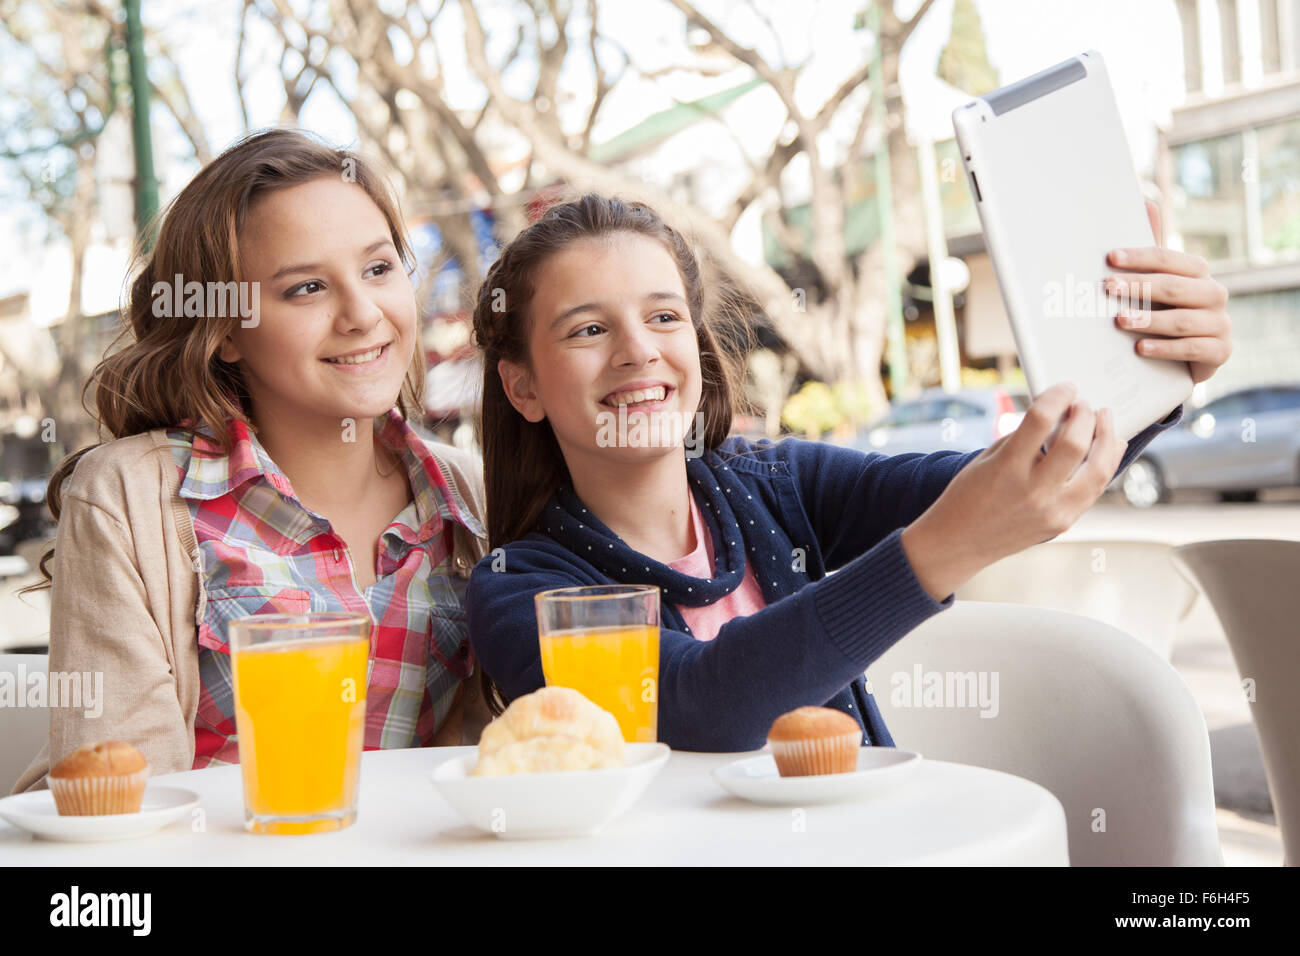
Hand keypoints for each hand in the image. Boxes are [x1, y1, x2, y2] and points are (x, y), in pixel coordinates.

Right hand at [900, 383, 1125, 600]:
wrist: (959, 542)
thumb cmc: (968, 496)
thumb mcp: (988, 459)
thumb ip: (1023, 439)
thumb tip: (1059, 417)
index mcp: (1006, 469)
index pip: (1041, 420)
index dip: (1057, 396)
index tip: (1065, 387)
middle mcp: (1032, 491)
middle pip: (1076, 442)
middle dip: (1085, 415)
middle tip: (1083, 403)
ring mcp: (1052, 511)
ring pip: (1099, 469)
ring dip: (1107, 437)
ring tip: (1104, 419)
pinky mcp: (1063, 522)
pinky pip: (1095, 489)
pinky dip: (1106, 463)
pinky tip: (1108, 447)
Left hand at [1105, 200, 1231, 384]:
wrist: (1186, 360)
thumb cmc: (1166, 313)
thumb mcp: (1156, 284)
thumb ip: (1151, 252)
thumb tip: (1147, 201)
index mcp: (1198, 273)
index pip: (1169, 260)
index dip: (1140, 257)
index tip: (1109, 258)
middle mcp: (1214, 294)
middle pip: (1175, 288)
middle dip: (1139, 287)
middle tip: (1108, 288)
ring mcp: (1220, 324)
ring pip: (1184, 320)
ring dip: (1149, 320)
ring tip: (1120, 321)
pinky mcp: (1221, 351)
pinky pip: (1194, 349)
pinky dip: (1165, 348)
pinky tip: (1140, 349)